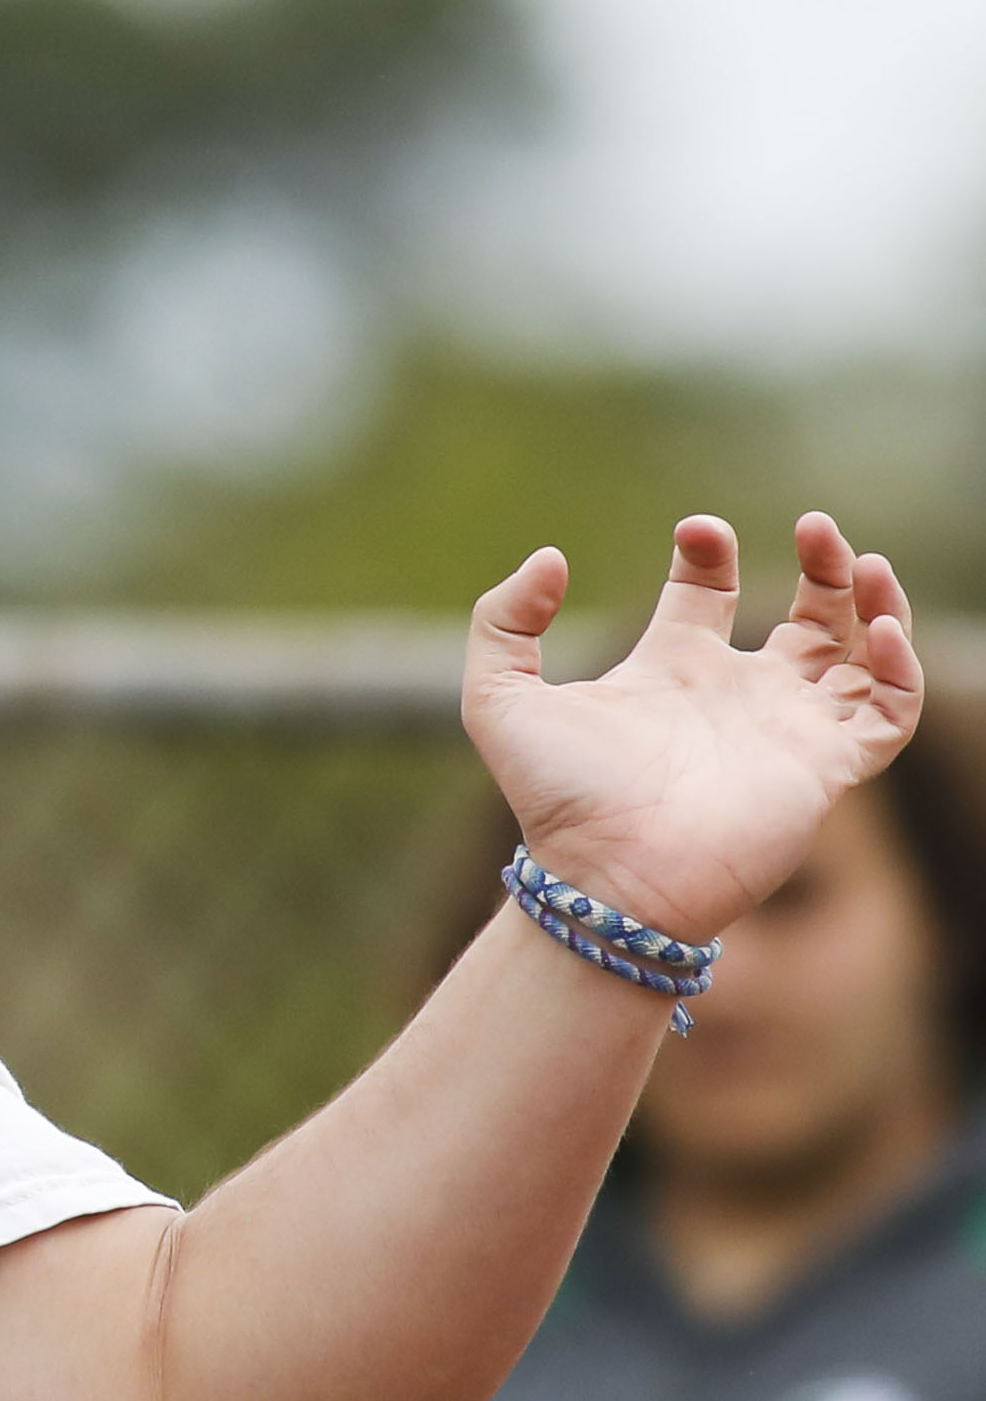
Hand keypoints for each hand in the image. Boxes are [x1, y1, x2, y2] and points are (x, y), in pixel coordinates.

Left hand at [465, 513, 921, 942]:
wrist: (606, 875)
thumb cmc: (557, 798)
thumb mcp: (500, 696)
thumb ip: (504, 620)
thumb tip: (550, 558)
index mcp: (667, 671)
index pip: (705, 594)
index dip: (707, 552)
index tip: (697, 530)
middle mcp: (735, 696)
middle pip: (805, 617)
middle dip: (821, 564)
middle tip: (814, 525)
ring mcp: (786, 729)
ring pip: (860, 655)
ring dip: (873, 602)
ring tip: (863, 560)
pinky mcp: (826, 767)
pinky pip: (889, 711)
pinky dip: (899, 668)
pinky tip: (878, 627)